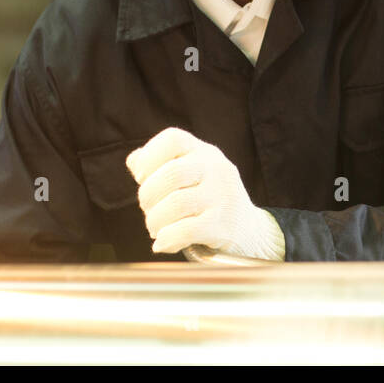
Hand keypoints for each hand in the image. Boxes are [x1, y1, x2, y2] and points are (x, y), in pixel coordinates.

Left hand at [125, 127, 283, 259]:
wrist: (248, 229)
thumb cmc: (207, 199)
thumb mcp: (189, 173)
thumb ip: (159, 165)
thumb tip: (134, 161)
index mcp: (203, 152)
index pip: (173, 139)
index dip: (149, 156)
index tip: (141, 177)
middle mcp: (215, 168)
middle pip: (172, 173)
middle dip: (148, 196)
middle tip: (148, 209)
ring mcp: (222, 196)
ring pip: (177, 203)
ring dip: (155, 220)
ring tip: (155, 228)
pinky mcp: (224, 225)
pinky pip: (187, 230)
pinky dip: (167, 239)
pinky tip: (162, 243)